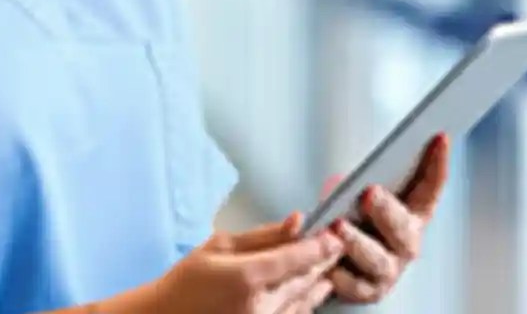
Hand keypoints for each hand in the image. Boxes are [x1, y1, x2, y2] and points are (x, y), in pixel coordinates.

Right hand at [153, 213, 343, 313]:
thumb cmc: (190, 279)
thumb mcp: (221, 246)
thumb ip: (263, 235)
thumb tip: (298, 221)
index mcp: (247, 278)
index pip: (296, 259)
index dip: (320, 246)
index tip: (334, 234)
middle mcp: (261, 306)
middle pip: (305, 280)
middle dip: (323, 262)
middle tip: (337, 245)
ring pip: (305, 302)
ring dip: (319, 283)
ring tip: (328, 266)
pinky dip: (307, 303)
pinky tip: (314, 290)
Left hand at [325, 133, 450, 303]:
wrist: (327, 264)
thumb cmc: (345, 221)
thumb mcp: (349, 197)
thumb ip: (351, 188)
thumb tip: (339, 183)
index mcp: (409, 215)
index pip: (429, 188)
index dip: (437, 164)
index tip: (439, 136)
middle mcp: (404, 244)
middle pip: (404, 229)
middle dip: (388, 209)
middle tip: (369, 192)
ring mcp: (388, 270)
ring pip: (378, 259)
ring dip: (358, 241)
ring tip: (338, 226)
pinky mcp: (366, 292)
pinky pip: (354, 285)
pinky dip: (340, 273)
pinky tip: (327, 264)